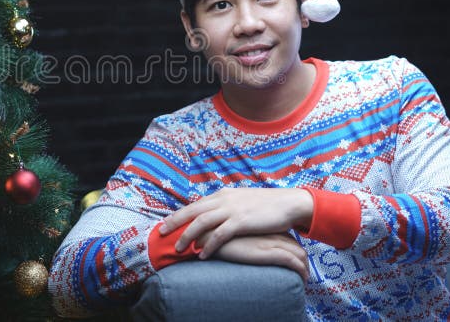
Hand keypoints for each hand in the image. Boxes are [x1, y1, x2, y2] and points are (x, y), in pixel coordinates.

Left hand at [159, 187, 312, 257]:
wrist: (288, 203)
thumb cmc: (266, 205)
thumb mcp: (241, 201)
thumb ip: (226, 207)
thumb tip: (213, 214)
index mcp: (222, 195)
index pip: (195, 204)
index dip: (179, 214)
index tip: (166, 223)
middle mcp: (224, 199)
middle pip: (192, 210)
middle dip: (175, 222)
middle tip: (161, 233)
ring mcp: (232, 209)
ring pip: (202, 222)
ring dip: (188, 236)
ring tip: (179, 248)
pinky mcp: (241, 221)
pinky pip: (220, 235)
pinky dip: (209, 245)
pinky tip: (202, 255)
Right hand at [199, 231, 309, 281]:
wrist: (210, 237)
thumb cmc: (217, 236)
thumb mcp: (232, 232)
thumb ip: (241, 236)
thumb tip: (245, 245)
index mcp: (263, 228)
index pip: (286, 236)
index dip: (293, 247)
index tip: (296, 258)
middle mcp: (269, 232)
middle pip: (296, 244)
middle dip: (303, 258)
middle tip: (306, 270)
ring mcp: (270, 241)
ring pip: (299, 253)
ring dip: (305, 266)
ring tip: (307, 277)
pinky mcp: (268, 252)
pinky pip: (292, 261)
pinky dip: (300, 270)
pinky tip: (303, 278)